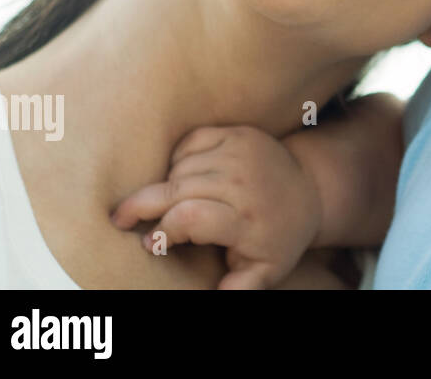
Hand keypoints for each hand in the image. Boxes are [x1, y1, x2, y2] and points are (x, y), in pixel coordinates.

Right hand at [110, 125, 322, 289]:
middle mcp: (243, 182)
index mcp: (247, 219)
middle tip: (120, 218)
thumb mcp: (266, 270)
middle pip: (177, 189)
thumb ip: (239, 287)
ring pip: (180, 166)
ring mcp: (241, 152)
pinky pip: (190, 141)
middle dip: (142, 205)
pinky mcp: (238, 134)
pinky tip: (177, 175)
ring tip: (161, 204)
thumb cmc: (280, 236)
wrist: (310, 190)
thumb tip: (216, 296)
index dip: (163, 231)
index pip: (190, 217)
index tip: (151, 243)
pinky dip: (177, 159)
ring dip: (163, 186)